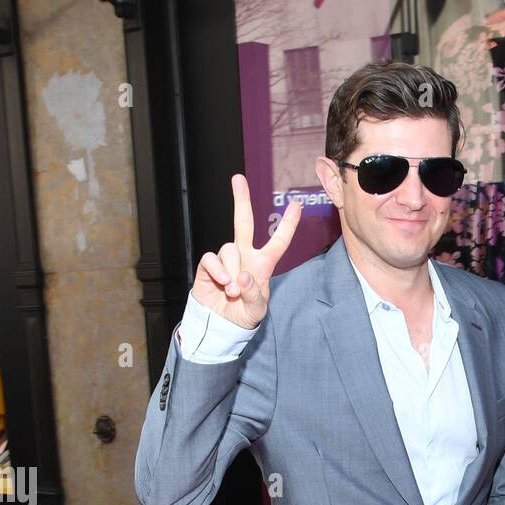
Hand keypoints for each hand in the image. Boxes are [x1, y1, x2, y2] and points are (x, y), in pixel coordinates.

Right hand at [191, 174, 301, 329]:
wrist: (221, 325)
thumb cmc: (243, 315)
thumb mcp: (256, 310)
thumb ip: (254, 294)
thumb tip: (243, 277)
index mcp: (262, 265)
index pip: (278, 242)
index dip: (288, 225)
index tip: (296, 206)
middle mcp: (244, 256)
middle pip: (242, 222)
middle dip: (241, 200)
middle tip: (238, 179)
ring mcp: (226, 259)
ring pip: (229, 249)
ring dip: (233, 271)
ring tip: (233, 291)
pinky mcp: (209, 266)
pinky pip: (212, 258)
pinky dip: (218, 270)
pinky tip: (223, 283)